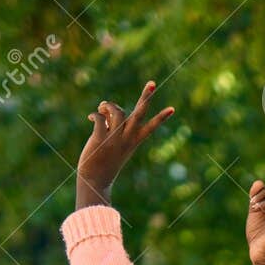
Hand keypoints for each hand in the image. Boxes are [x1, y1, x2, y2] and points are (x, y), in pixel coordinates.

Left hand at [76, 82, 173, 209]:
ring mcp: (114, 139)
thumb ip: (113, 126)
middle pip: (139, 114)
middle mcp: (126, 139)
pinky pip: (100, 118)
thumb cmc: (104, 164)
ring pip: (116, 111)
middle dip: (146, 97)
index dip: (161, 118)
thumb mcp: (114, 144)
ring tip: (101, 109)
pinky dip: (95, 114)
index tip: (173, 109)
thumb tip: (106, 109)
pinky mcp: (100, 139)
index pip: (151, 127)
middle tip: (152, 82)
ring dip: (108, 105)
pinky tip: (91, 118)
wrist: (95, 182)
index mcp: (133, 142)